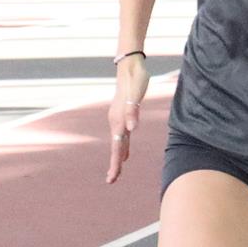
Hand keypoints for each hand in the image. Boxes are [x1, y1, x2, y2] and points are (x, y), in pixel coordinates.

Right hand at [105, 56, 150, 183]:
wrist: (130, 65)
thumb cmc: (135, 79)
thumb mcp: (136, 94)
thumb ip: (133, 112)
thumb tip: (131, 129)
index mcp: (118, 120)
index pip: (117, 147)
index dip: (115, 163)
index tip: (112, 178)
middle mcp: (116, 121)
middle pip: (115, 147)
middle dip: (114, 165)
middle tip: (111, 181)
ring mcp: (118, 118)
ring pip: (118, 143)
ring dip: (118, 157)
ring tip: (117, 172)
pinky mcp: (123, 115)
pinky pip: (123, 136)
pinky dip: (124, 147)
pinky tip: (126, 154)